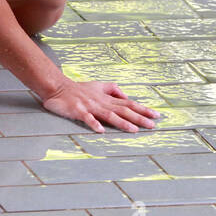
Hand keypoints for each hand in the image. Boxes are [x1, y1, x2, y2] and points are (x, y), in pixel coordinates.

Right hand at [42, 79, 160, 132]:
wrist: (58, 87)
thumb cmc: (79, 88)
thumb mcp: (99, 85)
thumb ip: (114, 90)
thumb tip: (127, 96)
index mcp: (108, 98)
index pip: (130, 104)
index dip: (143, 109)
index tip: (157, 115)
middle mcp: (102, 102)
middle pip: (124, 110)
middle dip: (139, 118)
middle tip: (152, 125)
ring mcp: (90, 107)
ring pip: (109, 115)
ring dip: (122, 122)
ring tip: (134, 130)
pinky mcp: (78, 111)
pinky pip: (87, 118)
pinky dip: (94, 124)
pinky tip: (101, 131)